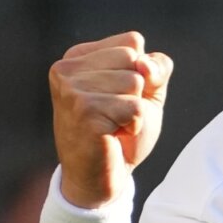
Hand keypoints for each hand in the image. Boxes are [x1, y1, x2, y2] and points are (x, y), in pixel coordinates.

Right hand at [48, 32, 172, 207]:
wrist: (99, 180)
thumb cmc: (121, 135)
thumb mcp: (147, 93)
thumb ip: (156, 68)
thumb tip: (144, 65)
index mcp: (77, 57)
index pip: (132, 42)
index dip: (141, 74)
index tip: (117, 97)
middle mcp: (66, 69)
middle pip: (133, 59)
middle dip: (137, 92)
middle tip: (115, 116)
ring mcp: (72, 90)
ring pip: (134, 82)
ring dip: (135, 111)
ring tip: (113, 127)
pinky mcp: (84, 112)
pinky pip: (134, 108)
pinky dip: (134, 127)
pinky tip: (113, 137)